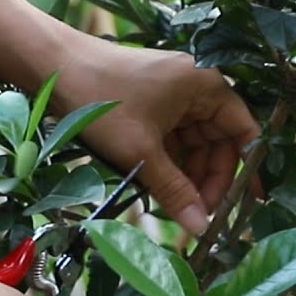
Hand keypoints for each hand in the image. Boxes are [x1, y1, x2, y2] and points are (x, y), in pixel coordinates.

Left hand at [52, 38, 259, 234]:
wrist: (50, 66)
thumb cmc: (100, 98)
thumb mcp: (141, 152)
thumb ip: (175, 191)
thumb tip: (201, 230)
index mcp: (206, 86)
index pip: (243, 130)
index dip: (246, 169)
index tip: (244, 204)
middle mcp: (195, 87)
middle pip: (217, 142)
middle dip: (208, 179)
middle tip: (197, 215)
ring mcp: (172, 95)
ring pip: (192, 145)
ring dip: (185, 176)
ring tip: (173, 206)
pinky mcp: (150, 104)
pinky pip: (171, 140)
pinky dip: (167, 165)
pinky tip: (156, 188)